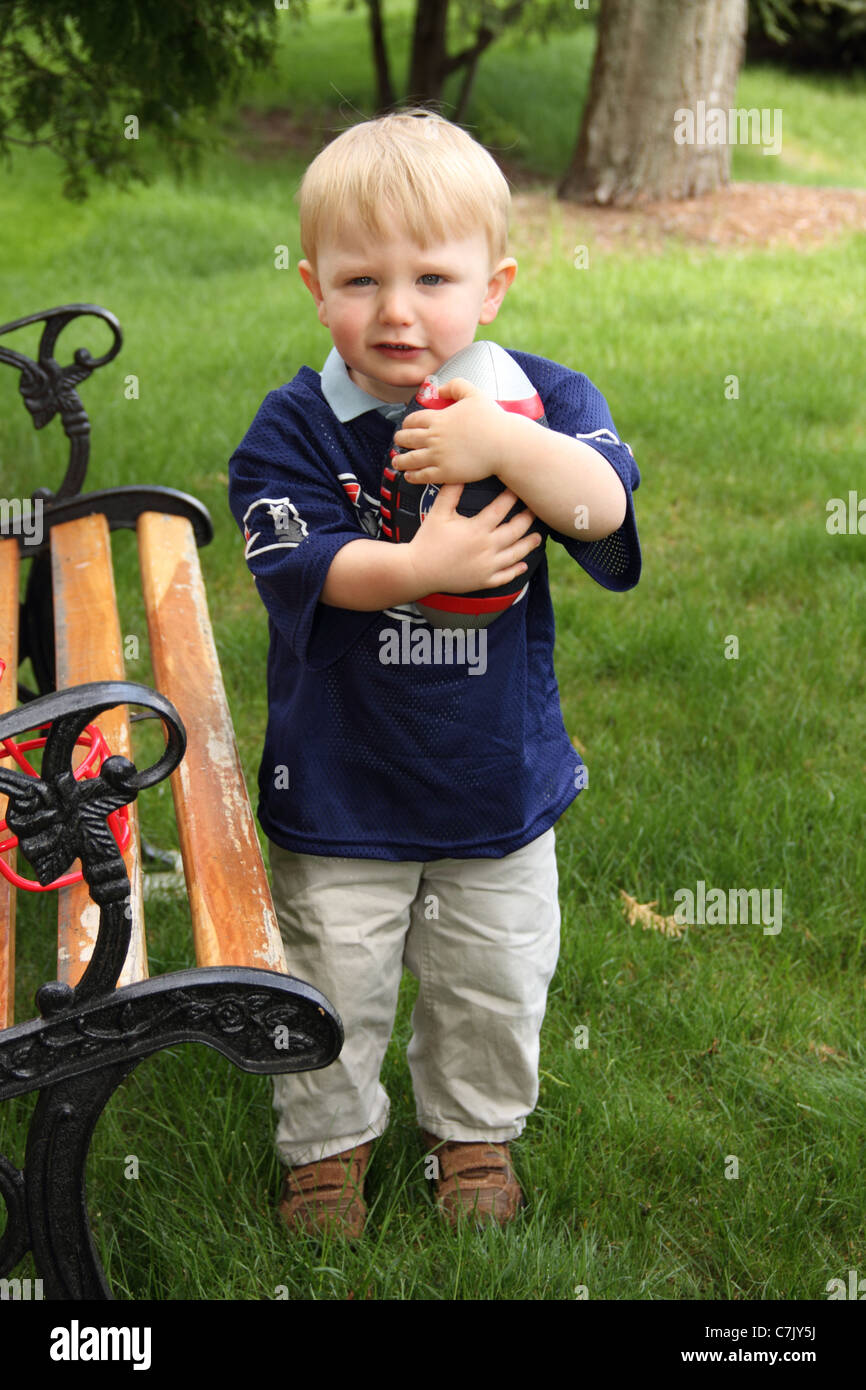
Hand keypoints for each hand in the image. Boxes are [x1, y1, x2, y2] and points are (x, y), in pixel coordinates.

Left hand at [392, 377, 506, 484]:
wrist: (504, 444)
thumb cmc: (492, 420)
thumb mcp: (474, 393)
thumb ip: (455, 386)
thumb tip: (440, 390)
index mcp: (438, 419)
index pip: (411, 421)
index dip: (406, 424)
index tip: (406, 428)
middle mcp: (434, 437)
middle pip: (405, 439)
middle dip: (400, 440)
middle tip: (399, 443)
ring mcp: (438, 456)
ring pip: (409, 459)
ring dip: (400, 460)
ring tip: (398, 462)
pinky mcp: (445, 473)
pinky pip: (421, 476)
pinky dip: (412, 476)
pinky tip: (409, 476)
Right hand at [405, 483, 541, 596]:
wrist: (418, 571)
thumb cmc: (427, 540)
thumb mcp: (438, 512)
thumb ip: (451, 491)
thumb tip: (461, 471)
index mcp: (477, 528)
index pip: (502, 508)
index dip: (512, 497)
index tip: (520, 489)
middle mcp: (487, 547)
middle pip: (515, 530)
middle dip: (527, 518)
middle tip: (536, 510)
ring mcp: (487, 566)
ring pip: (516, 554)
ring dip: (528, 544)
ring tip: (537, 537)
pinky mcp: (483, 581)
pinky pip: (505, 576)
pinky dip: (516, 570)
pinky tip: (523, 564)